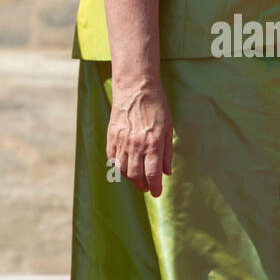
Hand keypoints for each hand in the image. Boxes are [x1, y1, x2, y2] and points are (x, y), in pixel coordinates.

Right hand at [107, 77, 173, 197]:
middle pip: (136, 176)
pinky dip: (118, 166)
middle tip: (147, 188)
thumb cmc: (156, 105)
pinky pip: (112, 158)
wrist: (136, 87)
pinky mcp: (111, 136)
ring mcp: (121, 141)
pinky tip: (125, 166)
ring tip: (137, 179)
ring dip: (131, 178)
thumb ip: (167, 152)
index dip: (155, 187)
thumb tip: (167, 172)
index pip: (153, 174)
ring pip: (123, 170)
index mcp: (153, 143)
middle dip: (142, 186)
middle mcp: (136, 144)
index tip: (156, 193)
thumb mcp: (168, 128)